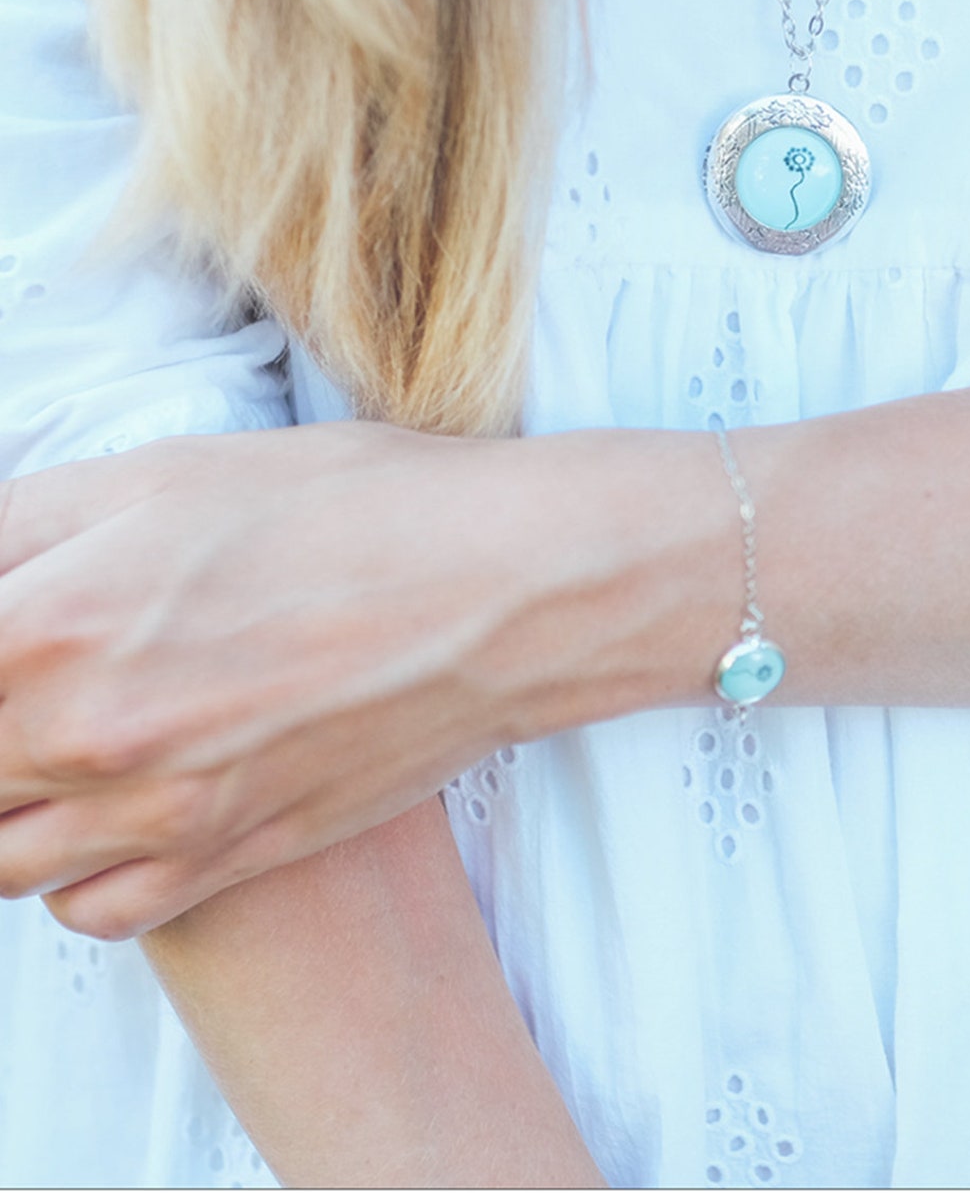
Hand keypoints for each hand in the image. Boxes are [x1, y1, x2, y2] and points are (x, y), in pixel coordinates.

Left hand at [0, 421, 727, 938]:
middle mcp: (88, 740)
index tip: (12, 639)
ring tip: (61, 732)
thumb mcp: (169, 473)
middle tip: (42, 668)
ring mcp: (161, 818)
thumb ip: (19, 525)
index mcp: (52, 625)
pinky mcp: (230, 858)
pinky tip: (117, 800)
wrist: (506, 590)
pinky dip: (73, 866)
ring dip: (11, 795)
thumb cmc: (357, 509)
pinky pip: (86, 909)